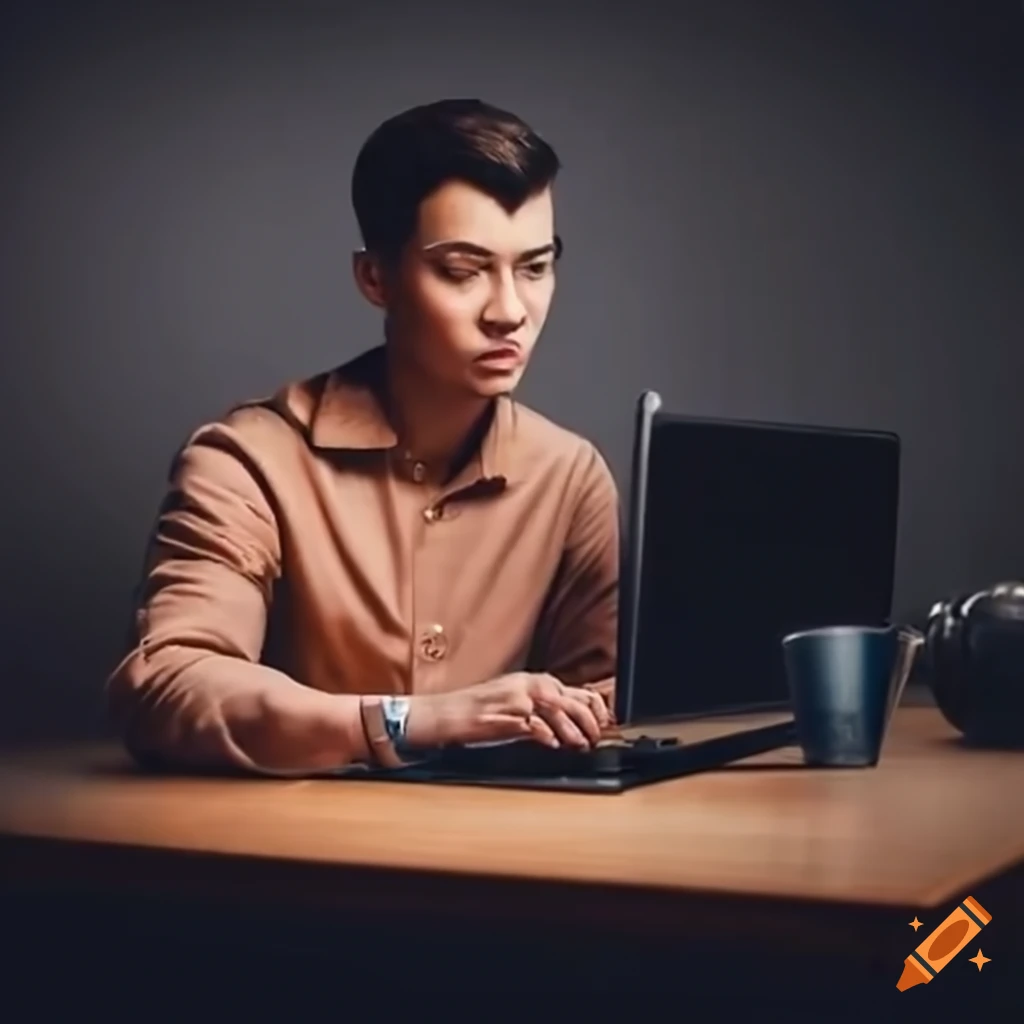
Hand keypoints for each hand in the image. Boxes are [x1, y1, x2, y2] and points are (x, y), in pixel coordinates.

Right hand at [405, 673, 611, 749]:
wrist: (443, 714)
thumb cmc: (476, 712)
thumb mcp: (514, 704)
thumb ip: (542, 710)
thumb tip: (573, 724)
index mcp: (531, 681)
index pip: (574, 689)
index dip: (594, 708)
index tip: (604, 723)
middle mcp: (525, 685)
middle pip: (569, 699)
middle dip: (588, 721)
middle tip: (595, 738)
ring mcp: (514, 699)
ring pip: (555, 710)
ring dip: (572, 730)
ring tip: (580, 744)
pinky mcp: (503, 716)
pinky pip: (532, 724)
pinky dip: (546, 734)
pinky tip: (552, 744)